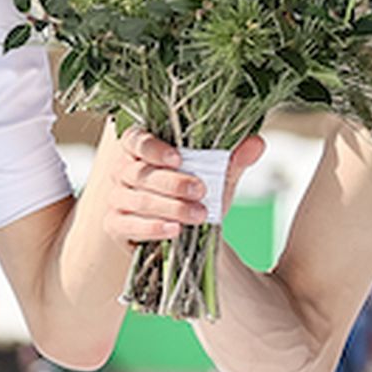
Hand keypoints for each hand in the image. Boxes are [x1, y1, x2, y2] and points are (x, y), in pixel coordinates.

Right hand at [96, 127, 264, 242]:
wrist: (190, 231)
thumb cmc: (197, 194)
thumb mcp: (218, 176)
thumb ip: (234, 159)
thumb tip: (256, 143)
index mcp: (141, 148)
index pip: (135, 139)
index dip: (153, 148)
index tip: (178, 158)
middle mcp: (122, 170)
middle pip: (138, 172)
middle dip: (171, 182)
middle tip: (201, 190)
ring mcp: (115, 198)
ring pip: (136, 200)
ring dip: (169, 207)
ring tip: (198, 214)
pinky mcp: (115, 224)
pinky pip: (127, 225)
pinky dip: (151, 228)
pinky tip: (174, 230)